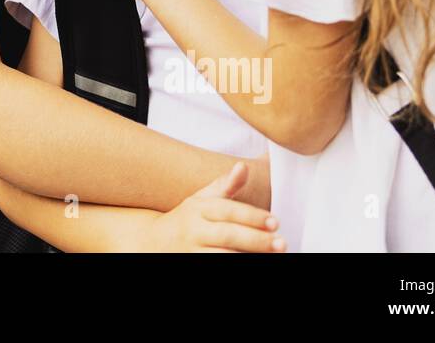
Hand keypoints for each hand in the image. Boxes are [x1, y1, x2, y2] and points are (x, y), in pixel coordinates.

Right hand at [141, 161, 285, 252]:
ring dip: (246, 256)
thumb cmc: (187, 219)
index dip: (252, 216)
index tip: (275, 222)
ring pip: (221, 255)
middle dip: (256, 240)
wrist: (152, 242)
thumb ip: (226, 186)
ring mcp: (191, 251)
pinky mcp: (191, 264)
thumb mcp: (202, 199)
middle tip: (282, 243)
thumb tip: (243, 167)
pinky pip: (214, 266)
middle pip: (227, 234)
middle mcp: (193, 230)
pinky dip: (234, 265)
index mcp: (198, 208)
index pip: (227, 210)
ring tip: (270, 257)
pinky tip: (250, 263)